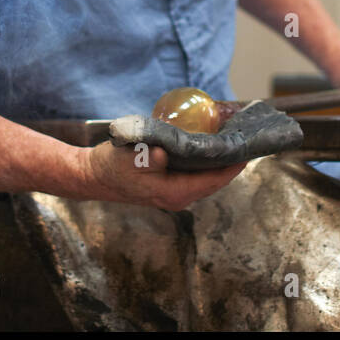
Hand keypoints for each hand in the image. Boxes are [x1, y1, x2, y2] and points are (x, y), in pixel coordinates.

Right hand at [80, 141, 244, 211]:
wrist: (91, 176)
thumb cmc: (110, 166)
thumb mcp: (128, 158)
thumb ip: (148, 157)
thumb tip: (164, 155)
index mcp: (173, 192)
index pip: (212, 181)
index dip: (232, 167)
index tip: (248, 151)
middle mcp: (177, 197)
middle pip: (214, 182)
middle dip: (230, 164)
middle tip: (245, 142)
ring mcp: (172, 193)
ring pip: (205, 180)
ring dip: (219, 164)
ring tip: (232, 143)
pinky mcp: (167, 186)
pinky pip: (194, 176)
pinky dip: (205, 163)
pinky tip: (209, 147)